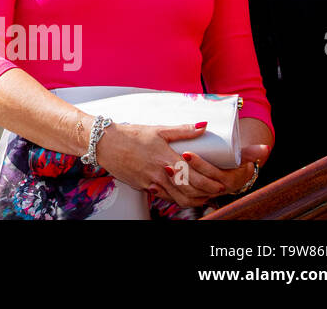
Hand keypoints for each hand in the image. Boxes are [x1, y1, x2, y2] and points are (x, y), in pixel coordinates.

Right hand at [91, 122, 211, 207]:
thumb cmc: (130, 134)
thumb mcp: (158, 129)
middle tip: (216, 192)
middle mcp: (160, 172)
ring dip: (193, 200)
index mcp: (166, 157)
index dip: (211, 182)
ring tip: (203, 197)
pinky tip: (181, 194)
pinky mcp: (143, 187)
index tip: (221, 184)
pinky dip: (176, 198)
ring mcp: (151, 182)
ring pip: (178, 199)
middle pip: (190, 191)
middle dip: (207, 194)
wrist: (104, 144)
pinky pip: (164, 197)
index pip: (195, 175)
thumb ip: (182, 130)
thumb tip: (204, 126)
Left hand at [163, 143, 270, 207]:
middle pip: (196, 185)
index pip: (212, 175)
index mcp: (225, 181)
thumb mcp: (240, 158)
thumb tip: (266, 147)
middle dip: (182, 174)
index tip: (187, 153)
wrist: (231, 179)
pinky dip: (166, 194)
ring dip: (172, 184)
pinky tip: (154, 186)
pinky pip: (177, 200)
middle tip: (169, 162)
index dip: (199, 165)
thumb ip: (249, 152)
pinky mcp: (190, 197)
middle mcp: (213, 191)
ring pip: (186, 196)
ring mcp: (202, 195)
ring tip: (162, 170)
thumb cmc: (234, 166)